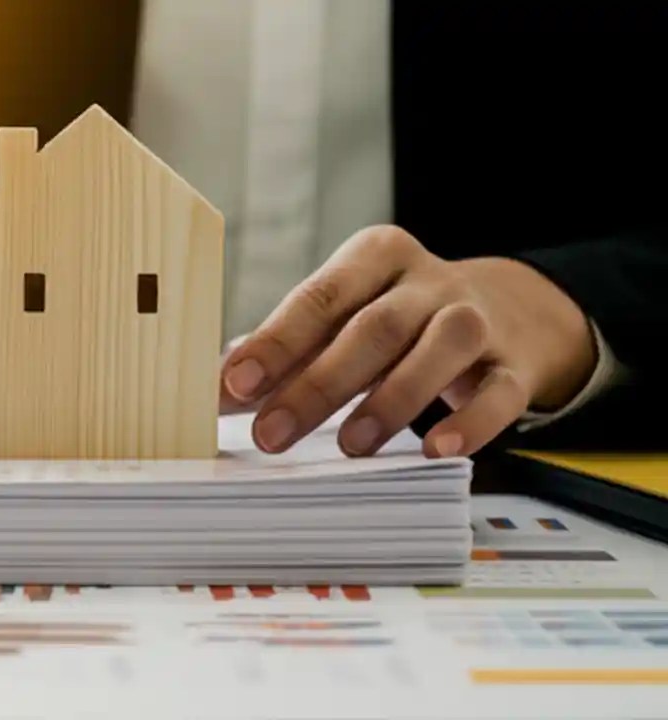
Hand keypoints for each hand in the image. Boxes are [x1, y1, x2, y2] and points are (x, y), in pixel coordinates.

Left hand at [220, 225, 595, 457]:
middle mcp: (428, 281)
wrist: (510, 310)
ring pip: (439, 348)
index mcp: (375, 256)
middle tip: (271, 434)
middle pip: (373, 328)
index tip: (234, 384)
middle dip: (317, 384)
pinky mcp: (514, 364)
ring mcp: (477, 319)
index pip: (319, 296)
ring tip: (350, 445)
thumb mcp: (345, 318)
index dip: (276, 342)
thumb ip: (288, 351)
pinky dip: (469, 422)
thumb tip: (218, 394)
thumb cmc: (398, 319)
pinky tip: (437, 449)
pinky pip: (498, 392)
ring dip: (392, 399)